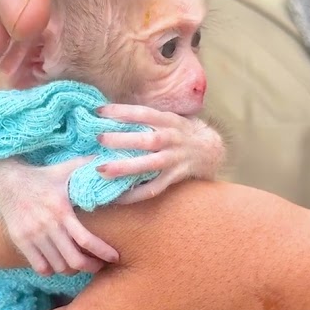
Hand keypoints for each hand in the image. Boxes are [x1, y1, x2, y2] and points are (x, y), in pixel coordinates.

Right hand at [0, 156, 117, 275]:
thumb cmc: (42, 177)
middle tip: (98, 265)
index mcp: (62, 210)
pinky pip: (40, 267)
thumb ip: (87, 166)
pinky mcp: (21, 241)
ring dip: (71, 269)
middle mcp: (48, 226)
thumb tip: (109, 161)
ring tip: (78, 263)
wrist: (6, 182)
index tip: (114, 257)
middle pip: (74, 260)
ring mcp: (33, 235)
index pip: (86, 239)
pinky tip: (56, 263)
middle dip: (91, 266)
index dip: (103, 252)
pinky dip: (51, 270)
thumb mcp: (65, 169)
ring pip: (58, 267)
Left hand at [95, 103, 225, 203]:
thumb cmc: (180, 131)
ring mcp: (174, 159)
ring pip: (149, 164)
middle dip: (122, 139)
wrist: (211, 149)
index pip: (143, 113)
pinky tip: (116, 198)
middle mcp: (172, 139)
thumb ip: (144, 117)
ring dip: (125, 167)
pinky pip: (154, 188)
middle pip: (146, 140)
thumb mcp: (167, 118)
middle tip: (99, 139)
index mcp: (168, 120)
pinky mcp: (175, 177)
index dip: (121, 111)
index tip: (99, 111)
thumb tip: (109, 113)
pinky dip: (135, 194)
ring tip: (100, 170)